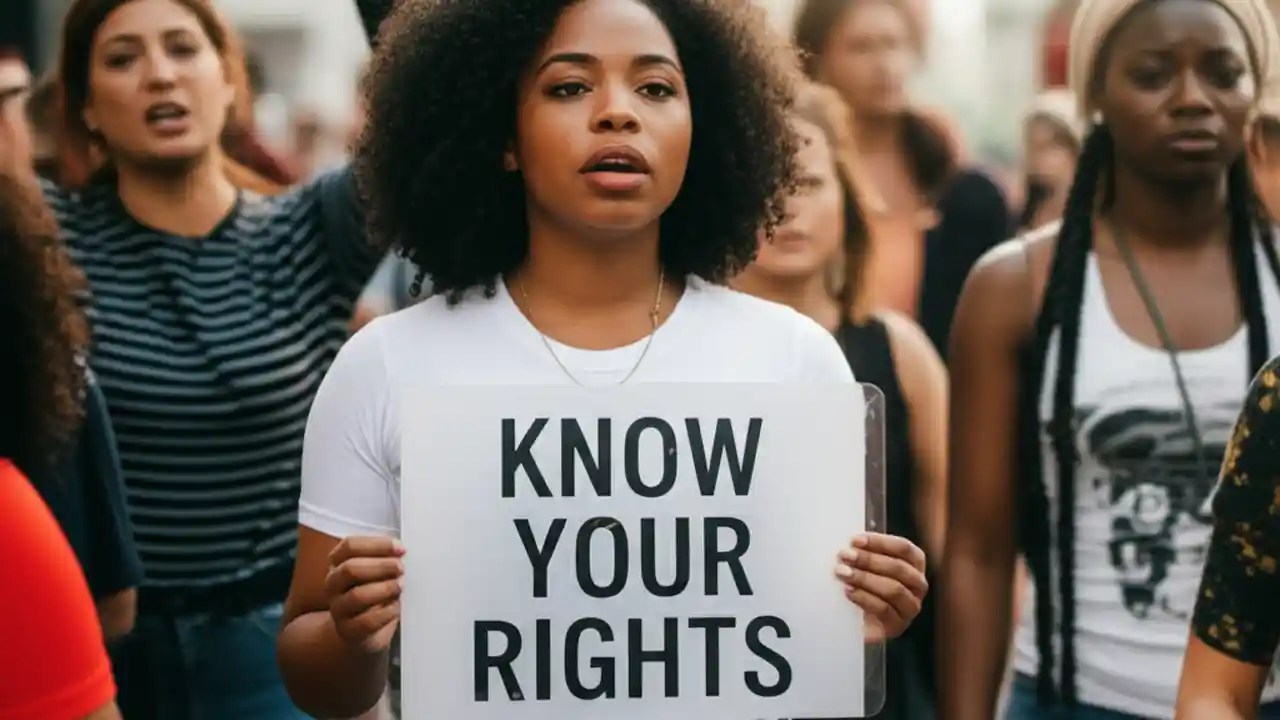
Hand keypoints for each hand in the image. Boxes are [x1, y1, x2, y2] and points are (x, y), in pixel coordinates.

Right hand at [326, 536, 405, 653]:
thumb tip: (401, 552)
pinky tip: (396, 607)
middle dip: (381, 566)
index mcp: (338, 563)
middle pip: (351, 569)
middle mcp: (333, 584)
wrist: (360, 631)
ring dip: (384, 589)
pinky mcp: (349, 631)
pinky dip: (387, 612)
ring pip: (357, 596)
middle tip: (401, 568)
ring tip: (400, 587)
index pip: (350, 546)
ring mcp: (338, 609)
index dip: (378, 545)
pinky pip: (367, 621)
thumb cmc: (373, 593)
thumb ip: (385, 558)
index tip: (401, 548)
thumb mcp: (375, 572)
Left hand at [833, 533, 927, 641]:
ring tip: (842, 572)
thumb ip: (864, 552)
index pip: (904, 548)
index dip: (880, 542)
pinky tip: (848, 591)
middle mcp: (917, 585)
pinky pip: (883, 609)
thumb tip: (851, 542)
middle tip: (845, 555)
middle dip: (869, 560)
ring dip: (865, 578)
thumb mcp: (866, 565)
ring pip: (893, 589)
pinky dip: (863, 597)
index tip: (855, 540)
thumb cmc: (864, 585)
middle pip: (898, 568)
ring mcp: (910, 607)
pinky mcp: (897, 625)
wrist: (858, 622)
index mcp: (914, 564)